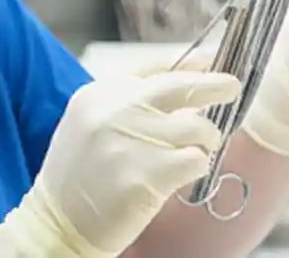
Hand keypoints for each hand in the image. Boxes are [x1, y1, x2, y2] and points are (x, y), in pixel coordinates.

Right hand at [0, 71, 238, 256]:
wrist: (56, 224)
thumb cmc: (79, 177)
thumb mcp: (89, 125)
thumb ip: (127, 104)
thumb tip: (184, 88)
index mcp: (98, 94)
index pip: (154, 69)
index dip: (189, 65)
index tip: (211, 63)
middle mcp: (112, 111)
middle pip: (180, 88)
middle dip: (213, 85)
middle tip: (232, 86)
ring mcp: (129, 142)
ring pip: (195, 128)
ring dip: (206, 140)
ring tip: (199, 151)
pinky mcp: (145, 175)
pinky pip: (195, 161)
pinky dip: (199, 167)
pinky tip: (186, 175)